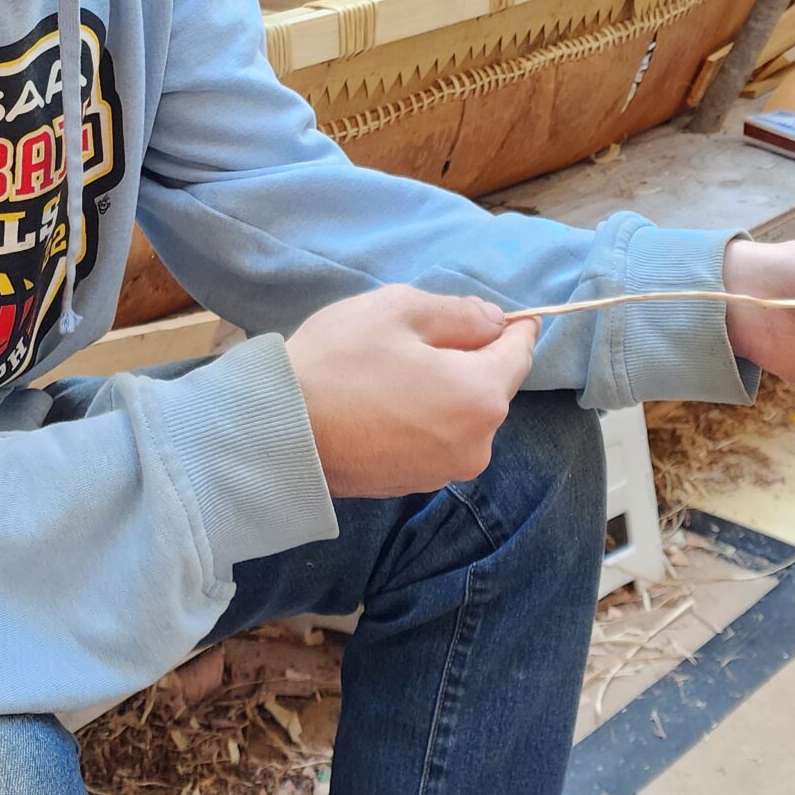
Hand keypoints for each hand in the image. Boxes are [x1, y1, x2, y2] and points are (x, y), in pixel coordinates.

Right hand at [286, 287, 538, 498]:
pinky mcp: (413, 484)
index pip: (519, 352)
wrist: (275, 434)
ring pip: (461, 414)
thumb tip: (495, 321)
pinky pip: (435, 438)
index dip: (515, 327)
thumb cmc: (336, 363)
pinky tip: (382, 401)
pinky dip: (423, 417)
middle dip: (469, 357)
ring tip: (392, 370)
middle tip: (420, 335)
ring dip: (444, 389)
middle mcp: (476, 444)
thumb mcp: (398, 310)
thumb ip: (459, 312)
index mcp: (480, 397)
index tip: (509, 314)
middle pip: (490, 386)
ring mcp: (444, 470)